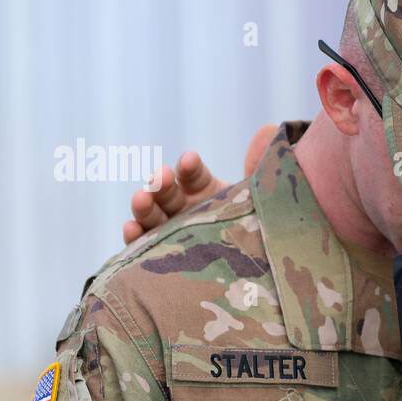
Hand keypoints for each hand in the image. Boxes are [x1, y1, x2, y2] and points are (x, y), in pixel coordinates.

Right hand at [122, 123, 275, 243]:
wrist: (261, 271)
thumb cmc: (259, 229)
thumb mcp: (261, 197)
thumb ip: (261, 165)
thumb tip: (270, 129)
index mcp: (207, 191)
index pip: (194, 174)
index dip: (191, 167)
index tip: (191, 161)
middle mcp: (185, 209)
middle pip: (168, 193)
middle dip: (162, 183)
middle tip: (161, 177)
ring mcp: (171, 232)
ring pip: (152, 216)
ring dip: (144, 205)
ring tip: (142, 199)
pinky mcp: (162, 256)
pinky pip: (144, 246)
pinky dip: (134, 237)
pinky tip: (131, 229)